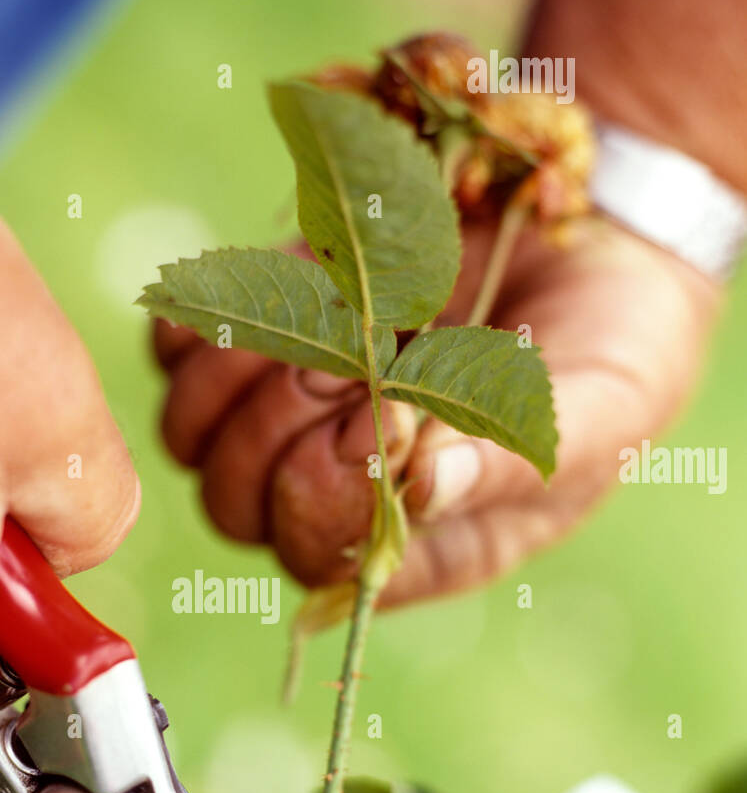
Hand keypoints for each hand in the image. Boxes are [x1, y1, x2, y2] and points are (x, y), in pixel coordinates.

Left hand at [153, 216, 719, 606]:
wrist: (600, 233)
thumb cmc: (615, 343)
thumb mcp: (597, 410)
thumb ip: (510, 459)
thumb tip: (421, 489)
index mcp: (414, 544)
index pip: (315, 559)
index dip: (329, 492)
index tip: (388, 411)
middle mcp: (337, 495)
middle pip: (237, 504)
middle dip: (286, 425)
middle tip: (361, 356)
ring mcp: (289, 420)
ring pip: (194, 433)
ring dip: (246, 369)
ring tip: (335, 314)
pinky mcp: (262, 340)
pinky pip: (178, 355)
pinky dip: (208, 320)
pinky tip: (270, 291)